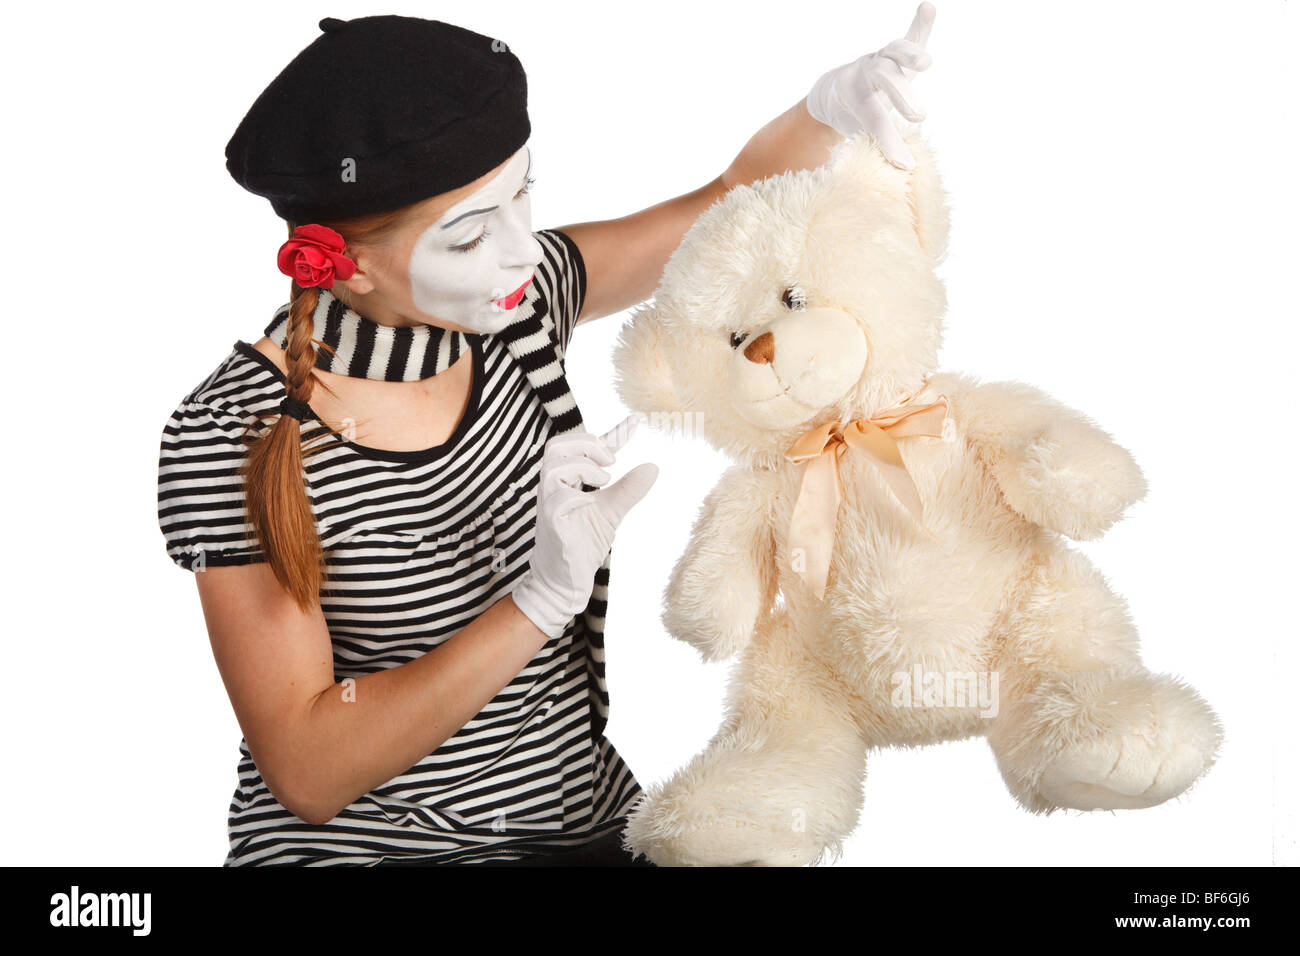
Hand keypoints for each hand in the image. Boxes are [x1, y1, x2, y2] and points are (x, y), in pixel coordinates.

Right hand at [510, 414, 658, 638]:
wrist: (566, 581)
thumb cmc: (581, 544)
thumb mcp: (611, 511)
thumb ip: (628, 488)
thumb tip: (652, 467)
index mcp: (565, 480)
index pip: (582, 446)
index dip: (612, 433)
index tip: (637, 421)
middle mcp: (553, 487)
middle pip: (557, 445)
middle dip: (587, 444)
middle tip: (612, 460)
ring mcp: (548, 503)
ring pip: (554, 466)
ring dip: (584, 466)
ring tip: (604, 481)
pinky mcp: (550, 523)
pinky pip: (557, 499)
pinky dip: (577, 495)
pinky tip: (591, 502)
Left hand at [804, 1, 935, 168]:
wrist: (832, 93)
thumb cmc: (850, 118)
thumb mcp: (856, 133)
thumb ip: (876, 146)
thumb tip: (904, 172)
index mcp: (850, 96)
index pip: (872, 118)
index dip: (888, 141)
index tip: (904, 164)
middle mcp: (863, 73)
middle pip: (883, 79)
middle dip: (900, 96)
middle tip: (918, 117)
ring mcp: (879, 59)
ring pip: (893, 52)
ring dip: (909, 54)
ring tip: (924, 63)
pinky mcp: (895, 54)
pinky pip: (908, 37)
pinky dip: (920, 25)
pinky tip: (928, 8)